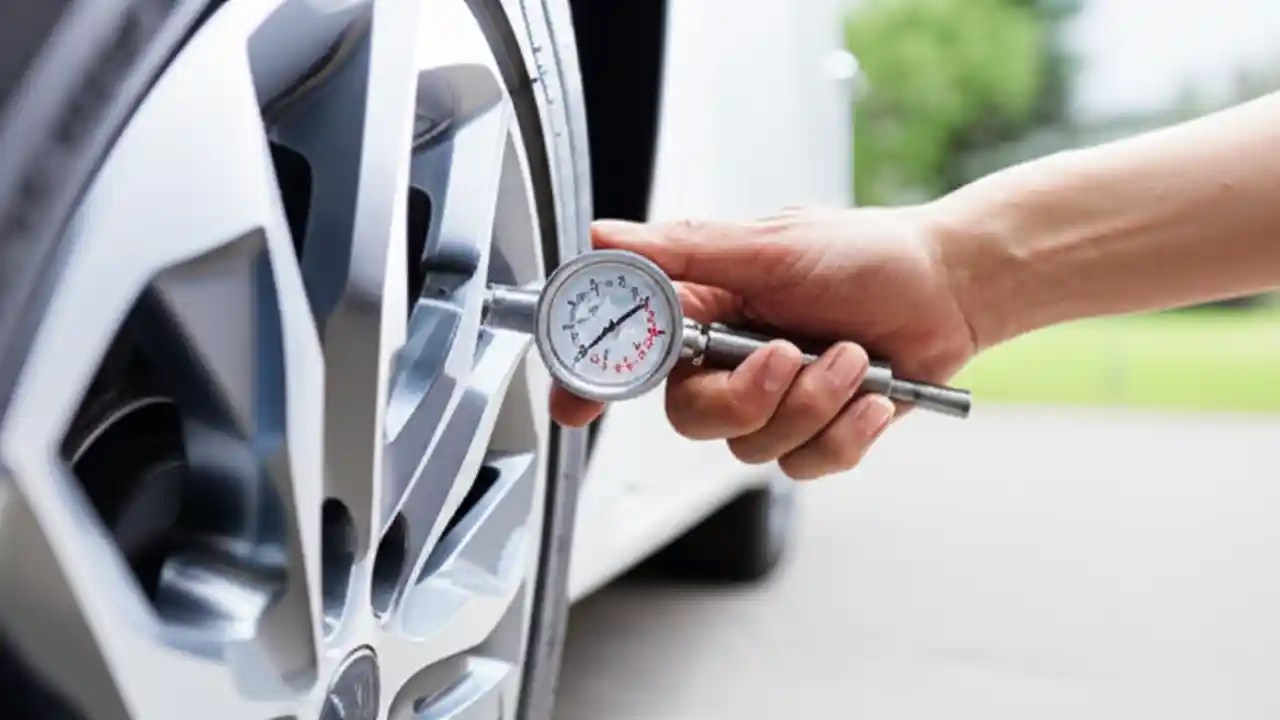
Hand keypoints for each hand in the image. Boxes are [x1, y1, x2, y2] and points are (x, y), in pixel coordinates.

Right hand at [550, 206, 976, 478]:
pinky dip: (845, 431)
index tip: (575, 405)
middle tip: (785, 355)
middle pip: (690, 417)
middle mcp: (729, 362)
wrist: (948, 288)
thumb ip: (686, 252)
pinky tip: (872, 395)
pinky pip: (806, 464)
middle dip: (744, 397)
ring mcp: (773, 402)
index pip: (629, 353)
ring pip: (752, 445)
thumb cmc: (865, 254)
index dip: (593, 381)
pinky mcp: (817, 432)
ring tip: (850, 355)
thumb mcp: (771, 244)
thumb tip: (605, 238)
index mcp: (704, 312)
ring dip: (812, 402)